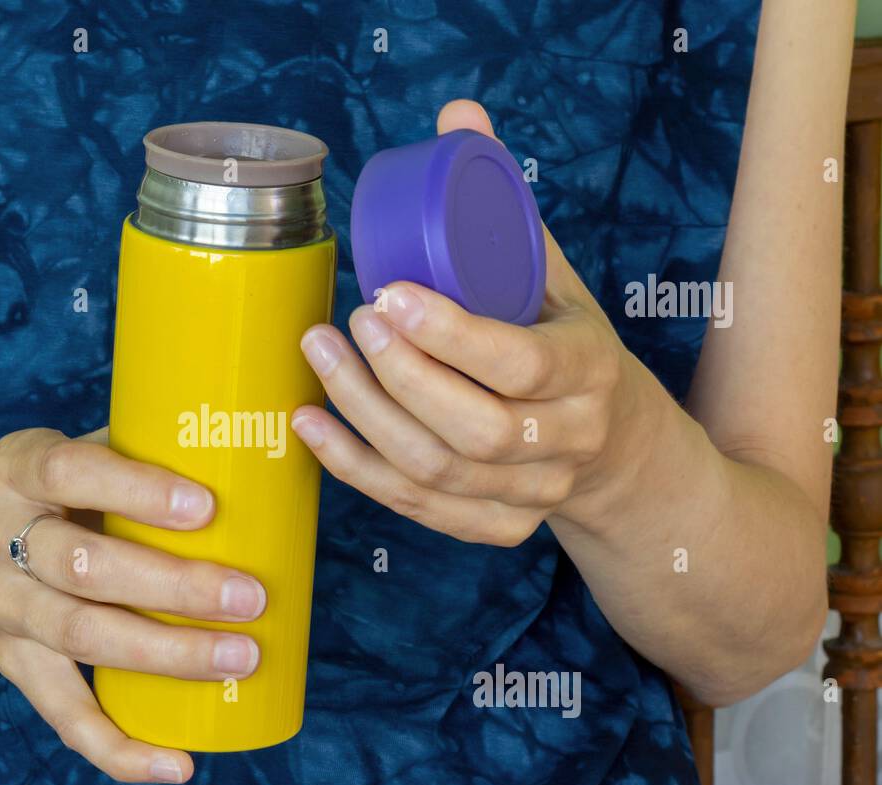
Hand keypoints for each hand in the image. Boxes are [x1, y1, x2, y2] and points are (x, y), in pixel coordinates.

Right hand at [0, 427, 266, 783]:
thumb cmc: (42, 495)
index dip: (136, 491)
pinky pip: (63, 715)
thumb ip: (136, 450)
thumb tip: (250, 458)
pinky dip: (120, 748)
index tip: (205, 508)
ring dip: (167, 655)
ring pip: (82, 637)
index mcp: (16, 469)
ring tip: (240, 658)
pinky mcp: (11, 664)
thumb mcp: (66, 453)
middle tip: (250, 597)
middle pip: (84, 568)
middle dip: (173, 587)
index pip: (70, 471)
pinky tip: (177, 762)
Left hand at [291, 100, 656, 544]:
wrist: (616, 444)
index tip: (387, 295)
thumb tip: (458, 115)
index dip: (451, 338)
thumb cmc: (566, 343)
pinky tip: (312, 424)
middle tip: (344, 323)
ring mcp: (534, 493)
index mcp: (591, 370)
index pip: (521, 366)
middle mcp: (568, 441)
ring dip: (364, 418)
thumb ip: (502, 205)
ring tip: (316, 357)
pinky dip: (357, 470)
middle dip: (397, 378)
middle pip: (474, 430)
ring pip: (438, 473)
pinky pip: (419, 509)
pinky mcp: (499, 527)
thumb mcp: (551, 276)